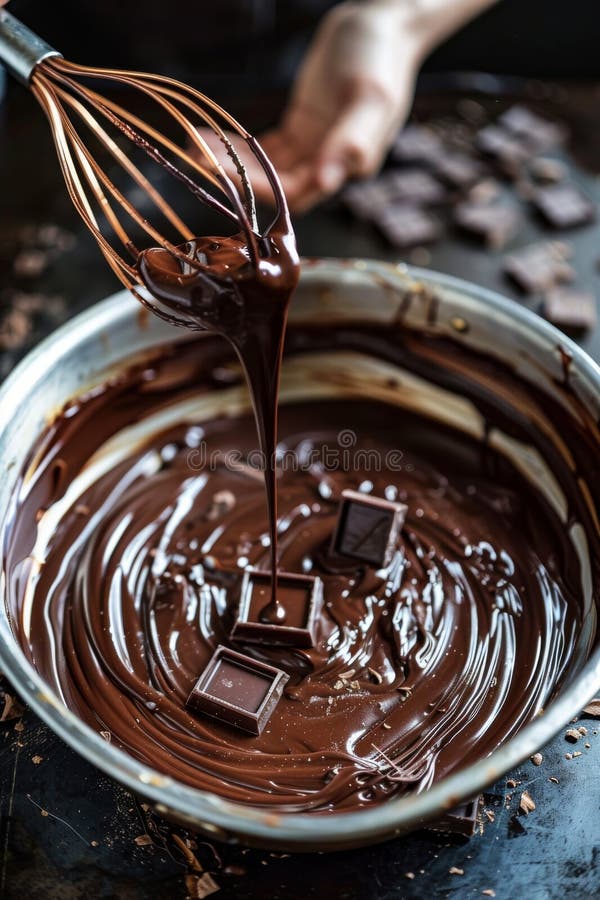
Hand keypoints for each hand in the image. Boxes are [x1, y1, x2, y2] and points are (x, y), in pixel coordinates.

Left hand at [197, 1, 421, 212]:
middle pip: (278, 187)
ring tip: (198, 145)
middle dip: (238, 177)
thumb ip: (351, 140)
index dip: (260, 188)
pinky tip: (213, 137)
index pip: (298, 192)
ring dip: (234, 162)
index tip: (223, 172)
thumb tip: (326, 181)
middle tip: (200, 158)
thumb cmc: (382, 58)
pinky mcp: (302, 128)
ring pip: (268, 168)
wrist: (383, 26)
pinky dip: (241, 146)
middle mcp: (330, 164)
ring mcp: (314, 147)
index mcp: (350, 164)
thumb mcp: (370, 97)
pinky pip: (267, 148)